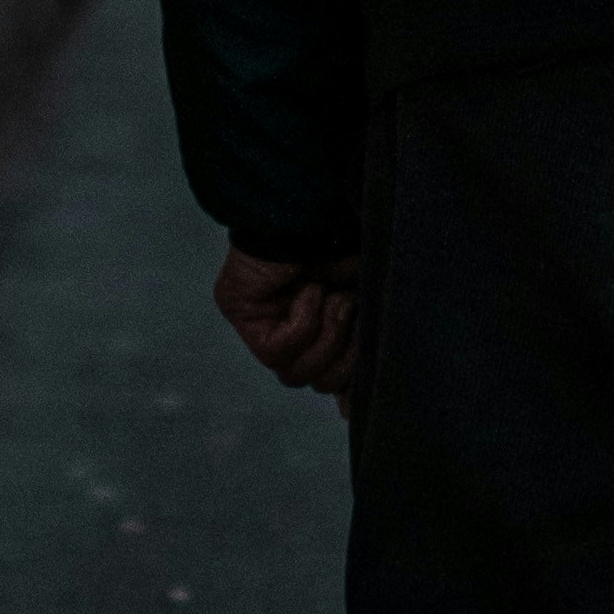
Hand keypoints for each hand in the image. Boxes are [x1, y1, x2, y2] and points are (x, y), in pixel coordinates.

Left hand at [217, 242, 359, 402]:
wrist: (319, 204)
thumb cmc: (349, 241)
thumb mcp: (370, 295)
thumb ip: (368, 340)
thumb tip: (351, 409)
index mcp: (324, 323)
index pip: (332, 380)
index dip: (349, 390)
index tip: (362, 395)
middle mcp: (293, 328)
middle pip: (320, 383)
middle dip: (345, 354)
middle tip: (351, 310)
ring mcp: (265, 323)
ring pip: (296, 376)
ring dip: (327, 337)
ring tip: (333, 296)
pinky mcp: (243, 314)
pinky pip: (276, 351)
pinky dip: (303, 322)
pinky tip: (307, 289)